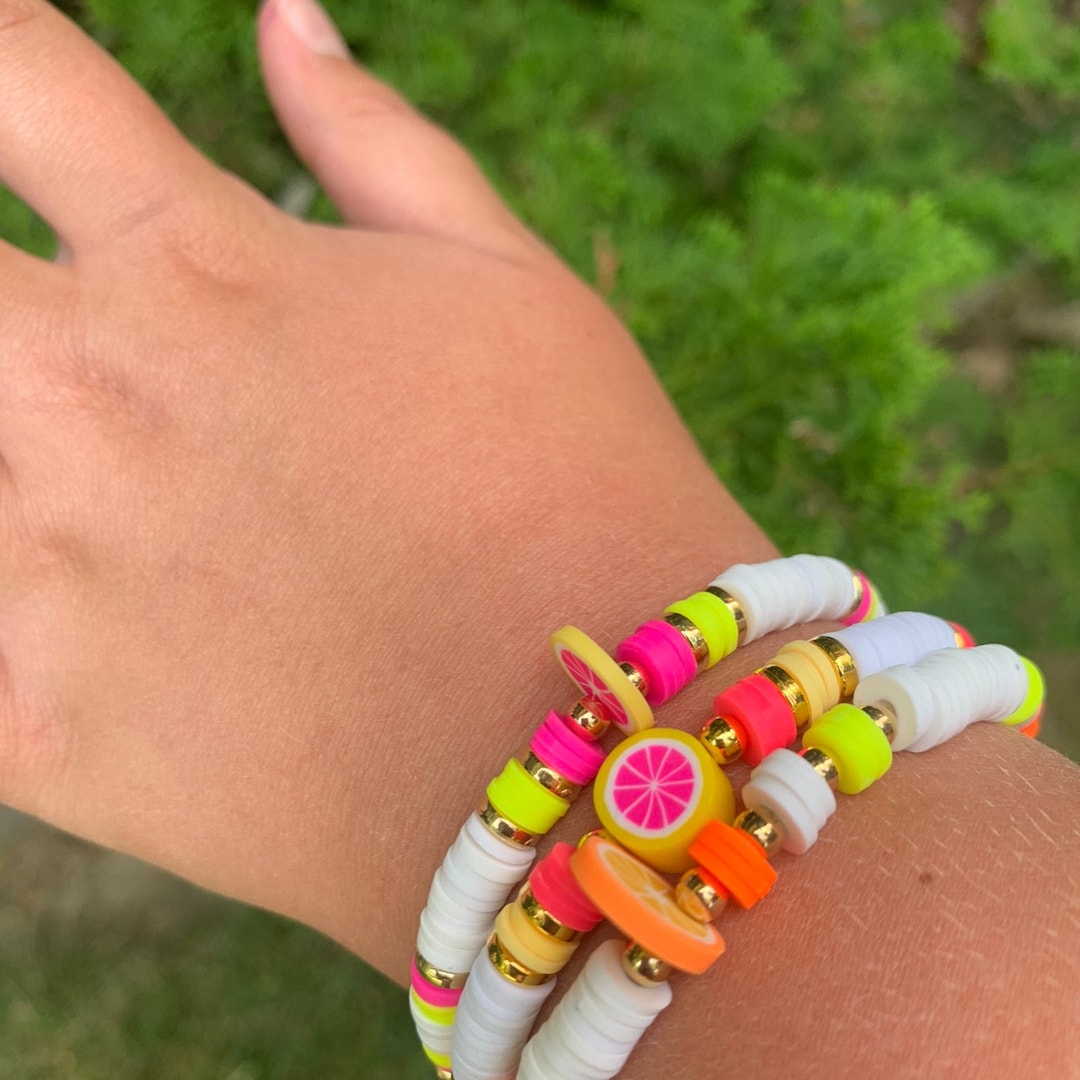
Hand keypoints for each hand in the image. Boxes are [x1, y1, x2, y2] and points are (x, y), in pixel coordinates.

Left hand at [0, 0, 770, 971]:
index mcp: (205, 268)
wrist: (601, 741)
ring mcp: (48, 571)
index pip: (16, 73)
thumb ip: (378, 145)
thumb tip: (283, 19)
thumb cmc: (588, 491)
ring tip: (78, 459)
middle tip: (49, 339)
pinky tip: (50, 616)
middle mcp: (94, 398)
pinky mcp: (42, 729)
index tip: (6, 85)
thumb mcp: (512, 286)